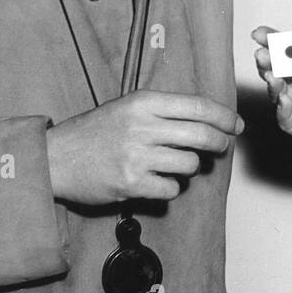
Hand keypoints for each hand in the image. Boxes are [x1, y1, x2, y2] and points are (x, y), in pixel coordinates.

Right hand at [46, 90, 242, 205]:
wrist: (56, 158)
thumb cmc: (95, 132)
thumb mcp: (127, 107)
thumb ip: (163, 111)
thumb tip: (207, 121)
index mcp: (144, 102)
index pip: (198, 106)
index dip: (224, 117)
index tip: (235, 125)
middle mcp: (143, 126)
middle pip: (202, 135)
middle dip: (219, 143)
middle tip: (220, 147)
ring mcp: (137, 156)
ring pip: (190, 164)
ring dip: (188, 168)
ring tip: (170, 164)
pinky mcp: (131, 183)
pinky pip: (172, 189)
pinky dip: (169, 189)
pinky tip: (155, 182)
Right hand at [251, 26, 291, 151]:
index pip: (286, 49)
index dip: (271, 40)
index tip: (259, 34)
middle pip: (275, 69)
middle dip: (266, 61)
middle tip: (262, 55)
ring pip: (276, 92)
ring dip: (272, 84)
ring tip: (274, 78)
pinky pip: (286, 118)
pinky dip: (282, 110)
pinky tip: (284, 100)